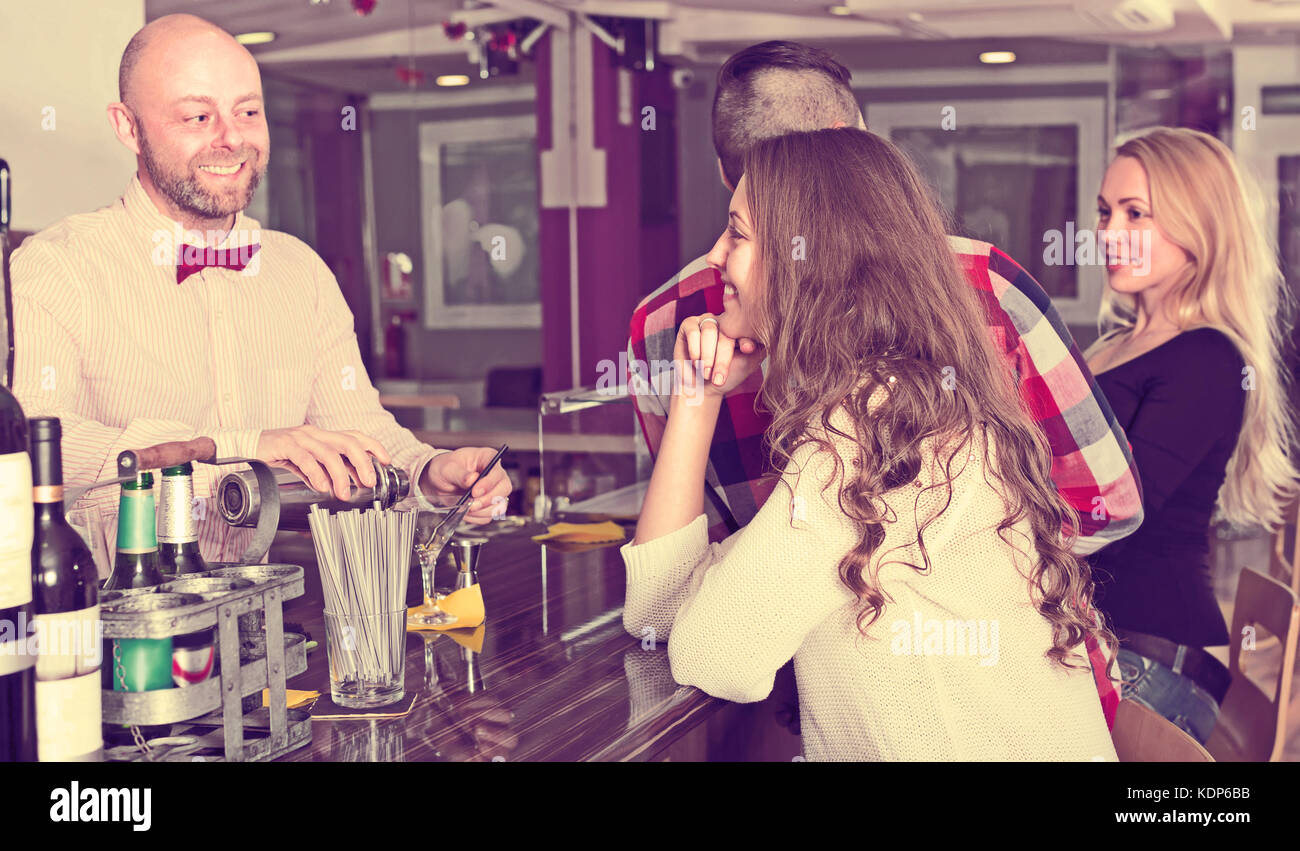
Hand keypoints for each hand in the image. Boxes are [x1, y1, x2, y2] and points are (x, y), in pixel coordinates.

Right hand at [255, 425, 390, 500]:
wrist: (245, 447)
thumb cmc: (277, 455)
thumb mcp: (306, 463)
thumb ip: (324, 472)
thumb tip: (343, 489)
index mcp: (323, 436)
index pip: (354, 435)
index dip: (373, 446)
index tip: (386, 460)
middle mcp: (315, 433)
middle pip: (347, 442)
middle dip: (362, 462)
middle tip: (368, 481)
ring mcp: (300, 437)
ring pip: (328, 452)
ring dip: (340, 474)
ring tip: (343, 493)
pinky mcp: (284, 444)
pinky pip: (305, 458)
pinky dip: (316, 473)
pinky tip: (321, 486)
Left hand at [421, 447, 512, 523]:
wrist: (439, 482)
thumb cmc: (445, 468)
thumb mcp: (447, 468)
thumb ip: (459, 474)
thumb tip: (471, 479)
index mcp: (487, 458)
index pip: (497, 471)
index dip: (489, 483)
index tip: (475, 491)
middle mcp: (494, 474)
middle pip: (504, 489)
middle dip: (487, 500)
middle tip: (471, 504)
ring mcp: (494, 490)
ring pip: (499, 505)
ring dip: (481, 511)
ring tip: (465, 506)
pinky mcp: (489, 505)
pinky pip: (489, 516)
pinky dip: (476, 517)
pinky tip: (465, 511)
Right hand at [673, 313, 764, 399]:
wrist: (701, 389)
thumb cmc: (726, 377)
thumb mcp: (747, 363)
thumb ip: (759, 347)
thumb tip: (773, 333)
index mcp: (740, 328)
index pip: (745, 327)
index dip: (746, 339)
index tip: (747, 350)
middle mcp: (724, 321)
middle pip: (727, 331)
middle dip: (722, 358)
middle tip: (719, 378)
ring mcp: (706, 321)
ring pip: (710, 330)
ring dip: (708, 356)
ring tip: (706, 373)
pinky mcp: (689, 324)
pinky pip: (693, 331)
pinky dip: (695, 349)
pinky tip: (696, 362)